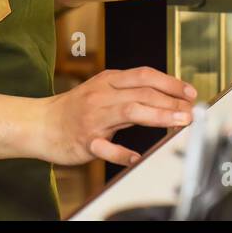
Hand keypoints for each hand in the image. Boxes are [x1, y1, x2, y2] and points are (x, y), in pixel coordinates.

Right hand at [34, 67, 196, 166]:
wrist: (40, 123)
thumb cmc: (74, 109)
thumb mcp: (102, 91)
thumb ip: (129, 93)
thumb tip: (165, 97)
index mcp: (107, 80)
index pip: (144, 75)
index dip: (170, 82)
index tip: (190, 92)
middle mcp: (101, 95)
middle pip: (142, 93)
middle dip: (171, 101)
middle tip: (191, 111)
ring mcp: (93, 118)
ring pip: (130, 111)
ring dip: (158, 116)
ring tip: (178, 122)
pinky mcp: (85, 141)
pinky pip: (105, 147)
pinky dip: (122, 153)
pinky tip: (137, 156)